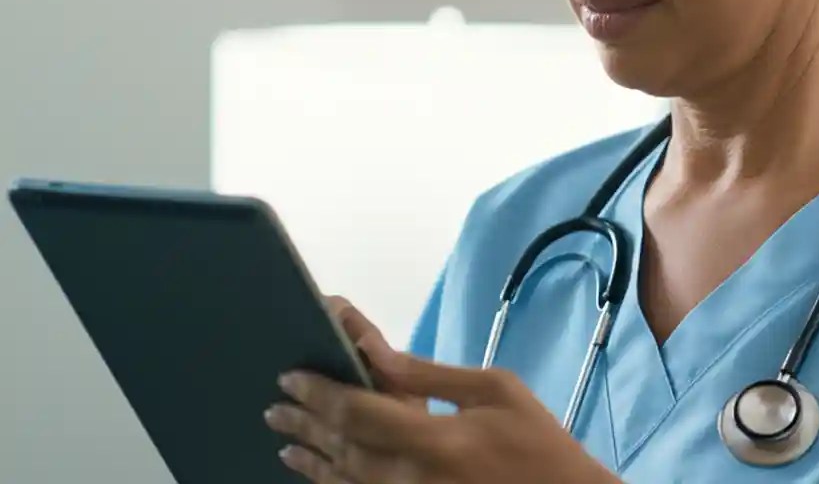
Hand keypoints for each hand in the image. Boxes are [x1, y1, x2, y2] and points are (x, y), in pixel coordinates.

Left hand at [264, 296, 619, 483]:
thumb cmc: (537, 442)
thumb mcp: (494, 391)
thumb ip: (429, 374)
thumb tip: (374, 352)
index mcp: (432, 440)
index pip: (355, 412)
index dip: (318, 392)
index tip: (291, 375)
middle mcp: (409, 479)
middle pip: (340, 447)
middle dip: (305, 422)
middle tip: (277, 404)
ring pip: (343, 480)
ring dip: (311, 457)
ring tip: (286, 439)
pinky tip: (322, 473)